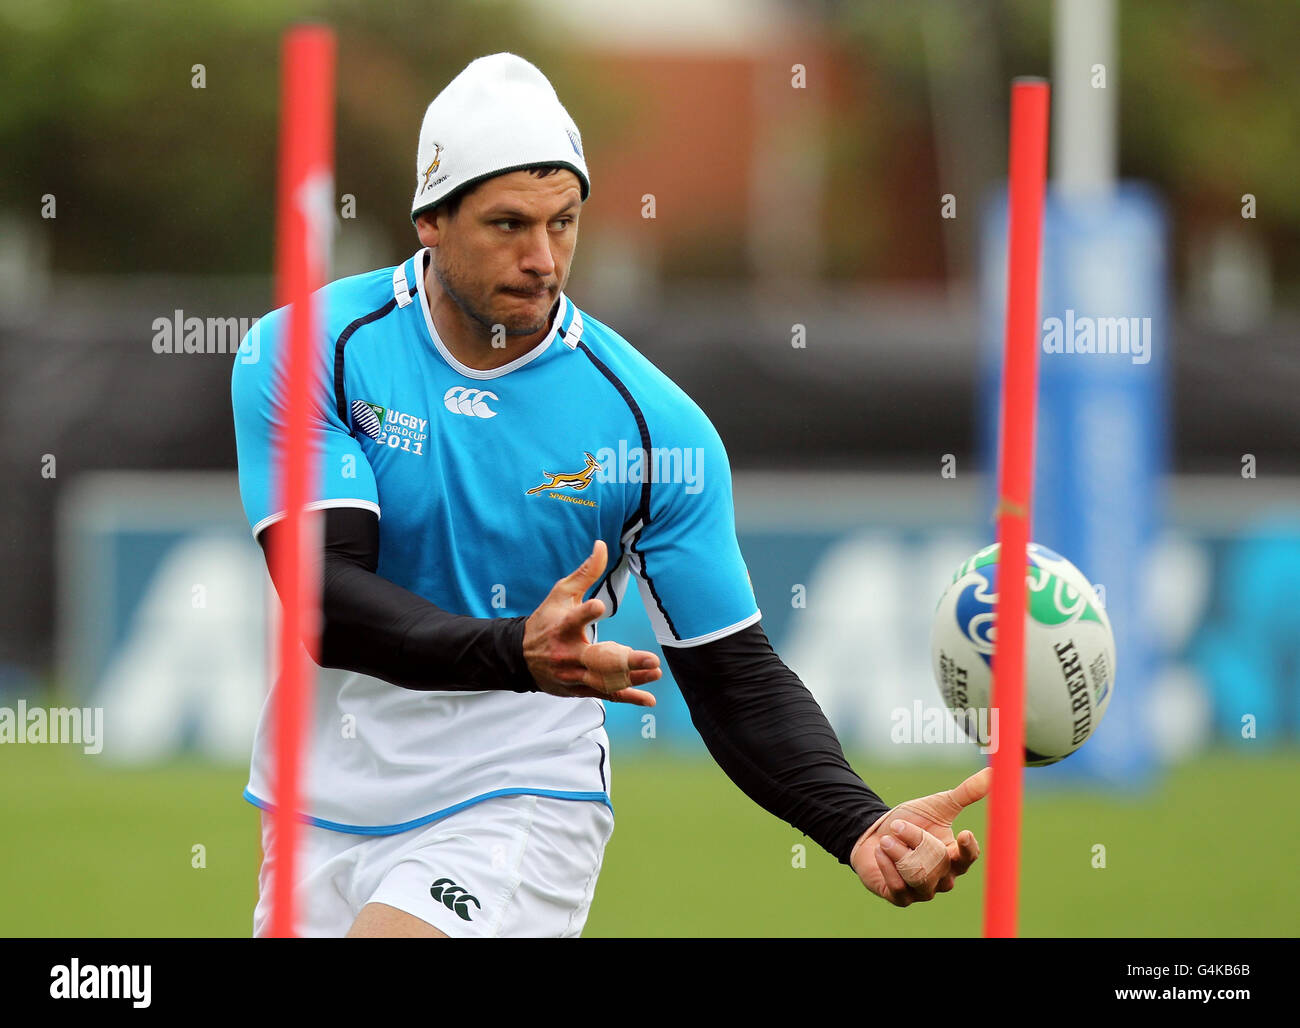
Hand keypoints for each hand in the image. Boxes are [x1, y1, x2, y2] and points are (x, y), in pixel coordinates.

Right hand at [523, 539, 661, 706]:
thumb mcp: (560, 593)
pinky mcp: (579, 688)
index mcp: (562, 626)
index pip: (574, 619)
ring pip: (606, 680)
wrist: (521, 657)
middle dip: (625, 661)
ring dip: (633, 679)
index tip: (598, 606)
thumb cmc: (545, 620)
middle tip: (651, 658)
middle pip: (598, 660)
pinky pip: (606, 694)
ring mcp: (574, 675)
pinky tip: (649, 700)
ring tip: (656, 672)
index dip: (586, 613)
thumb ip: (585, 572)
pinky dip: (628, 698)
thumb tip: (601, 544)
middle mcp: (567, 654)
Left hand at [850, 767, 990, 906]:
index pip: (968, 858)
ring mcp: (923, 892)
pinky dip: (886, 865)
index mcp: (955, 857)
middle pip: (939, 864)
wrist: (873, 834)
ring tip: (886, 839)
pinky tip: (880, 851)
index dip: (968, 849)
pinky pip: (898, 887)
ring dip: (898, 852)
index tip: (965, 832)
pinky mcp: (901, 898)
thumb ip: (965, 794)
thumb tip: (993, 773)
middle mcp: (943, 879)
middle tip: (898, 826)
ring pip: (918, 876)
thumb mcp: (936, 805)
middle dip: (915, 839)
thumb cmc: (910, 820)